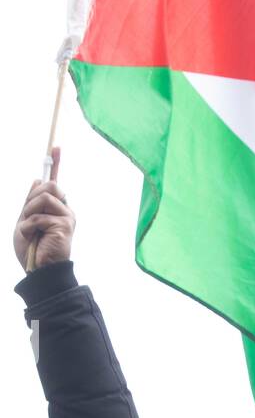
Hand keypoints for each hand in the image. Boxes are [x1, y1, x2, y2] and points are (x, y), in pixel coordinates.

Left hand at [14, 151, 74, 271]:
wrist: (38, 271)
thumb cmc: (32, 250)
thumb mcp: (25, 221)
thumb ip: (32, 202)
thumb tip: (38, 179)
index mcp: (55, 208)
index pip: (55, 182)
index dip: (56, 163)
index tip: (56, 146)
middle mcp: (64, 210)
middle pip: (50, 184)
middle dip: (32, 198)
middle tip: (27, 217)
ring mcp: (67, 217)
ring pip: (44, 196)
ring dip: (29, 212)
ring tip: (30, 230)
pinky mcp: (65, 225)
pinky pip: (40, 215)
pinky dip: (29, 226)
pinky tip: (33, 238)